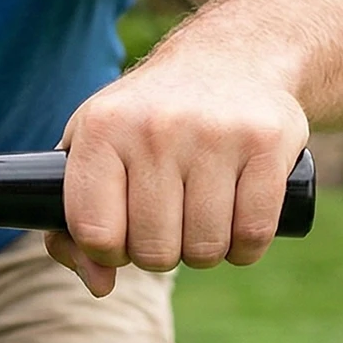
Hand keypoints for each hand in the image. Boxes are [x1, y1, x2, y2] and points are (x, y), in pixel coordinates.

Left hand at [45, 57, 308, 296]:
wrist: (229, 58)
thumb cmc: (147, 120)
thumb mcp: (96, 151)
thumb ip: (75, 223)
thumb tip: (99, 285)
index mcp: (102, 129)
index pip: (93, 232)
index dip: (107, 252)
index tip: (120, 237)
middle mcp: (155, 127)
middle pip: (153, 250)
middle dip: (159, 254)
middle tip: (167, 226)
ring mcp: (214, 133)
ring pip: (205, 249)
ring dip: (204, 252)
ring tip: (200, 220)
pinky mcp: (267, 141)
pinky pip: (254, 233)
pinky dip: (245, 247)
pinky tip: (236, 223)